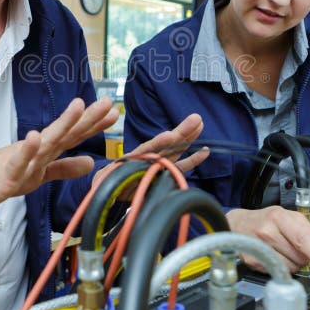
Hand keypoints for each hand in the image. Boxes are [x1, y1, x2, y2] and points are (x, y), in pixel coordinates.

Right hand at [0, 96, 118, 211]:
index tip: (114, 112)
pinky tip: (34, 137)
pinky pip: (19, 161)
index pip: (76, 135)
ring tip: (78, 106)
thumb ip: (66, 167)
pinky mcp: (9, 173)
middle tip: (106, 102)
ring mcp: (25, 159)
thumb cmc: (10, 173)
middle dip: (87, 117)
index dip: (95, 124)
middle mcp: (40, 149)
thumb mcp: (43, 173)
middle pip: (67, 132)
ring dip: (62, 123)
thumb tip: (91, 163)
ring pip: (47, 141)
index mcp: (49, 150)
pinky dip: (27, 150)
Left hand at [92, 113, 207, 195]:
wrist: (110, 189)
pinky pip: (180, 166)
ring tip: (200, 123)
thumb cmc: (107, 181)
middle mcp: (148, 159)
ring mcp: (157, 164)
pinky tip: (204, 151)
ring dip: (188, 138)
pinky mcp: (164, 173)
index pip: (147, 150)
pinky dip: (192, 160)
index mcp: (133, 159)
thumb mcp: (105, 182)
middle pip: (166, 145)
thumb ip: (108, 183)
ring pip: (175, 150)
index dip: (158, 144)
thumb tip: (106, 190)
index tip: (169, 136)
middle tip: (196, 118)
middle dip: (181, 133)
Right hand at [226, 206, 309, 275]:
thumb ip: (306, 229)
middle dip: (303, 256)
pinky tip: (273, 255)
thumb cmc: (266, 220)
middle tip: (293, 246)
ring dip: (292, 262)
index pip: (303, 239)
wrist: (238, 224)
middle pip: (300, 256)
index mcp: (279, 216)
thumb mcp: (287, 216)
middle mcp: (267, 231)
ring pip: (291, 266)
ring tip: (282, 250)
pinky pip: (278, 271)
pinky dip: (281, 266)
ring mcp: (259, 247)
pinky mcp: (253, 261)